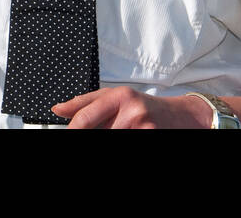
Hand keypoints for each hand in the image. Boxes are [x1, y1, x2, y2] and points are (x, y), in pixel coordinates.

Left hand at [52, 86, 211, 127]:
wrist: (182, 116)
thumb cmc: (144, 107)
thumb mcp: (115, 97)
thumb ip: (85, 103)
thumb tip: (58, 110)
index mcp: (119, 96)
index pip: (85, 117)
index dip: (72, 130)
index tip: (67, 133)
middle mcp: (132, 110)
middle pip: (97, 131)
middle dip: (88, 135)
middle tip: (91, 132)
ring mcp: (143, 126)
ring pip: (110, 138)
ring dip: (109, 137)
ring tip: (117, 129)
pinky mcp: (152, 136)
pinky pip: (127, 144)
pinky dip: (123, 142)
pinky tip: (127, 133)